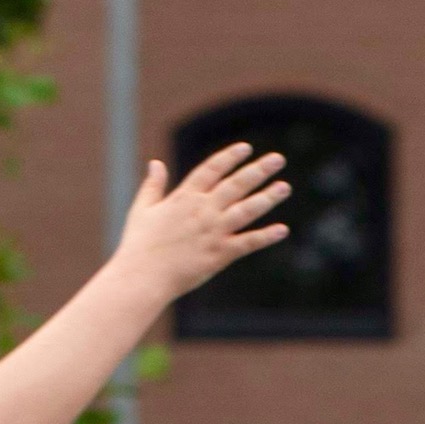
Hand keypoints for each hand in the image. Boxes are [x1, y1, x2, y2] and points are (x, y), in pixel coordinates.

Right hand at [114, 144, 290, 298]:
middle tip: (278, 159)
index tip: (246, 147)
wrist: (143, 275)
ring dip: (268, 197)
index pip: (211, 169)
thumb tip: (156, 163)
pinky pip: (248, 243)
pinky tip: (283, 230)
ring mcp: (214, 231)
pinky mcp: (221, 254)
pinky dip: (266, 236)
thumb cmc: (140, 244)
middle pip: (236, 184)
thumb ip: (153, 185)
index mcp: (184, 197)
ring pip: (247, 210)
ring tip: (285, 187)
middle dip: (258, 170)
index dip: (230, 157)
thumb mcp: (142, 208)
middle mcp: (203, 210)